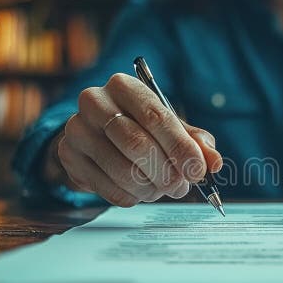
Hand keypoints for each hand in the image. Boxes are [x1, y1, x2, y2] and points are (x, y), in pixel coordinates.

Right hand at [46, 73, 222, 206]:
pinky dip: (133, 197)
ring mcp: (77, 129)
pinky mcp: (69, 157)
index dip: (181, 148)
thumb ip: (196, 142)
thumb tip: (213, 162)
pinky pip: (108, 189)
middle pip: (137, 144)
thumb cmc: (141, 128)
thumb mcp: (171, 128)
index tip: (198, 171)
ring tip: (162, 188)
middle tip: (181, 186)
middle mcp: (95, 102)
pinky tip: (140, 190)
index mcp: (125, 86)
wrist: (97, 135)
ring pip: (123, 170)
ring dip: (151, 188)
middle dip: (166, 172)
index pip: (156, 117)